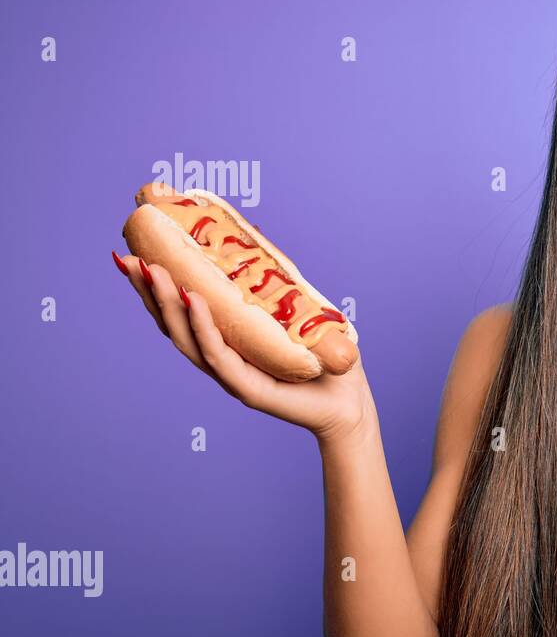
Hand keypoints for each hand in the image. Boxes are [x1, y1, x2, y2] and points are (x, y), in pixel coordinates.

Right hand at [114, 251, 374, 441]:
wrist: (349, 400)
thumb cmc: (322, 356)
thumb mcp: (293, 308)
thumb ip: (271, 280)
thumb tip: (253, 236)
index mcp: (224, 342)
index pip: (180, 313)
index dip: (155, 287)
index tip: (134, 253)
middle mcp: (220, 359)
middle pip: (173, 324)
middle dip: (148, 291)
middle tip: (127, 259)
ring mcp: (230, 375)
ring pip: (188, 339)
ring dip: (167, 304)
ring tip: (153, 272)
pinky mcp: (247, 389)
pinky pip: (218, 355)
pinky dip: (203, 327)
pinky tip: (192, 300)